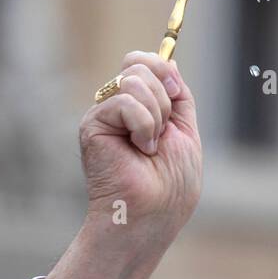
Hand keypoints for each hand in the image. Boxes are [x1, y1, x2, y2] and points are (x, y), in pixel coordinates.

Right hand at [79, 50, 202, 232]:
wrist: (153, 216)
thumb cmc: (170, 188)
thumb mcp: (186, 133)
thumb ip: (178, 97)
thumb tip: (169, 62)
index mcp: (137, 109)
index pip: (142, 62)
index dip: (163, 69)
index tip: (175, 95)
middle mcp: (116, 110)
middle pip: (139, 65)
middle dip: (163, 100)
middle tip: (160, 138)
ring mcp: (102, 117)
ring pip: (133, 80)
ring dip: (155, 117)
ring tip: (149, 149)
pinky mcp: (91, 126)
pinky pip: (125, 101)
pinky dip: (144, 126)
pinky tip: (139, 152)